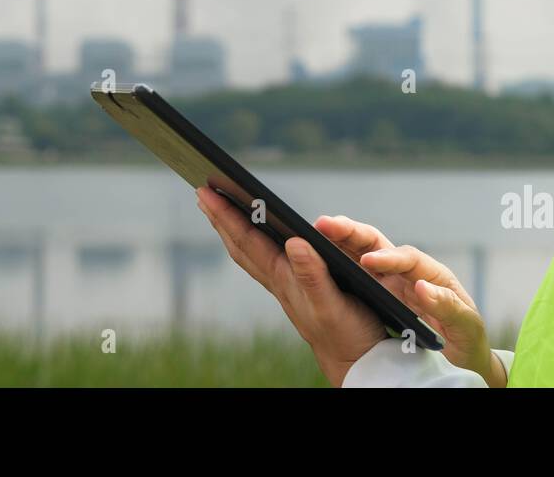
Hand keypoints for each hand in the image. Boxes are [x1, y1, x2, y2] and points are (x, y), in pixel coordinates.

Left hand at [195, 186, 387, 386]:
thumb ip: (312, 274)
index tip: (205, 191)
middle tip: (201, 193)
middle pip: (239, 245)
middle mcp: (278, 280)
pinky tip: (254, 238)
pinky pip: (262, 260)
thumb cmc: (344, 333)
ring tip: (219, 210)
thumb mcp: (331, 303)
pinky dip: (251, 242)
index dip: (225, 215)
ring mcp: (283, 286)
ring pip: (248, 253)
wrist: (352, 361)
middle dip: (219, 218)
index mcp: (283, 277)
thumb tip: (294, 241)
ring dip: (231, 229)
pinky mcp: (294, 290)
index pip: (246, 240)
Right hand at [314, 214, 504, 386]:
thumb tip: (422, 287)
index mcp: (432, 275)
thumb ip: (448, 306)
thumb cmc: (466, 341)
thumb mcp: (465, 325)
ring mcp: (391, 282)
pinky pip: (354, 272)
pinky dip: (336, 260)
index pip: (409, 258)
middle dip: (352, 232)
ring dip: (339, 240)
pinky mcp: (378, 295)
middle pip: (378, 243)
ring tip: (316, 231)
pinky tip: (317, 256)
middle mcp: (408, 272)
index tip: (369, 262)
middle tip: (326, 225)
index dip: (389, 258)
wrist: (462, 358)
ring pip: (361, 252)